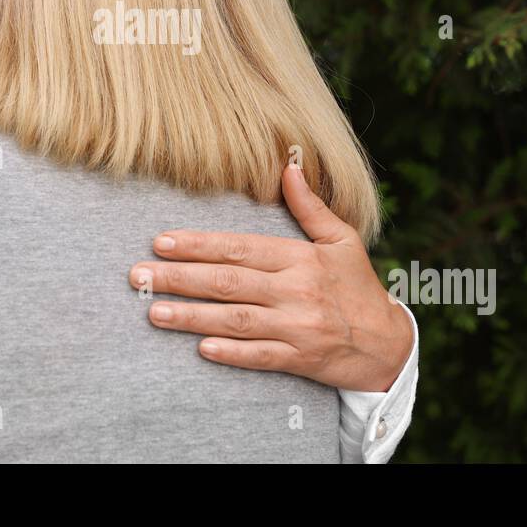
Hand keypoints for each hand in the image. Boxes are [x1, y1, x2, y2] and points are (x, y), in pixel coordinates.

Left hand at [128, 164, 412, 391]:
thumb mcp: (341, 240)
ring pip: (237, 320)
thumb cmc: (357, 286)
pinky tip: (200, 348)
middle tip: (138, 275)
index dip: (199, 244)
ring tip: (153, 312)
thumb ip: (310, 206)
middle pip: (229, 283)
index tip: (161, 240)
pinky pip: (260, 356)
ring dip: (192, 316)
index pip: (240, 248)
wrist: (388, 344)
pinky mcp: (299, 359)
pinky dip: (231, 352)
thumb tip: (288, 167)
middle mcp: (297, 291)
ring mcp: (298, 327)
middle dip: (180, 277)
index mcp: (301, 258)